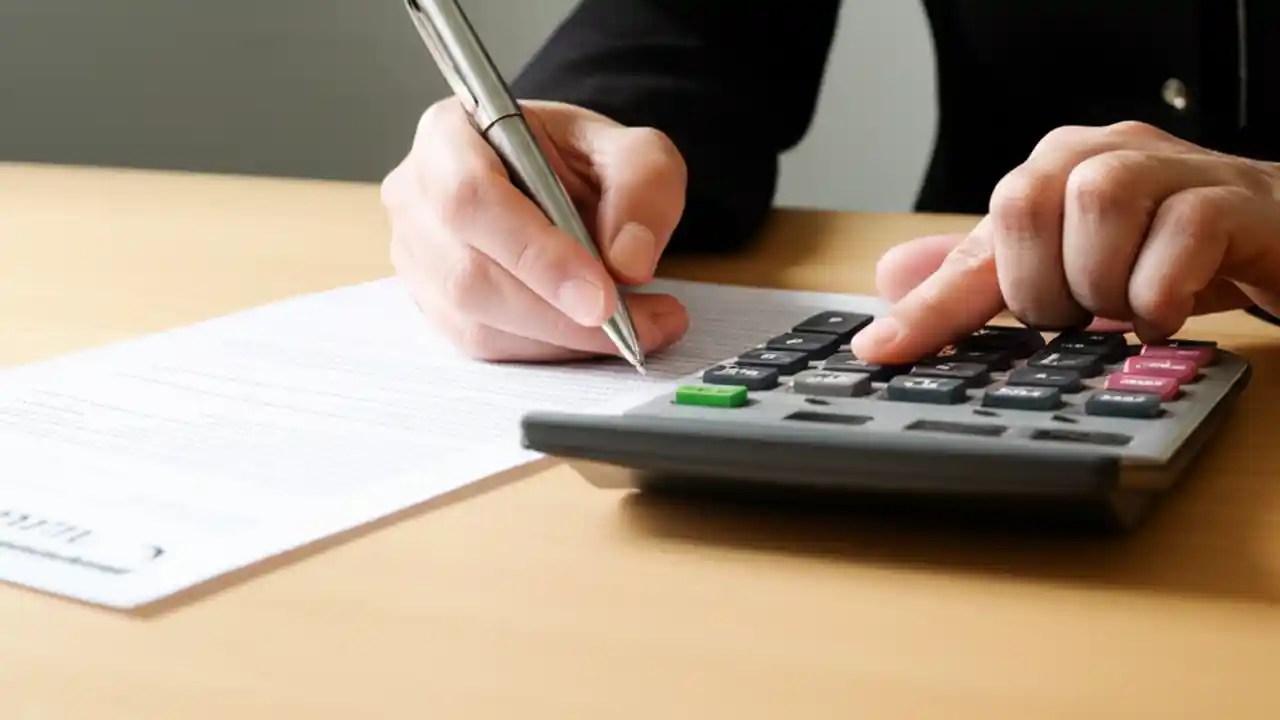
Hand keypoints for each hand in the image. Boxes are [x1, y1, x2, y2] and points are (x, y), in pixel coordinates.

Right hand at [381, 98, 689, 361]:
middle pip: (470, 275)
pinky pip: (486, 345)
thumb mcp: (634, 151)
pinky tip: (595, 335)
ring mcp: (417, 257)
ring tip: (637, 329)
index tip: (602, 297)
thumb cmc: (581, 159)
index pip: (472, 198)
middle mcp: (418, 196)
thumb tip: (629, 261)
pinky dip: (548, 350)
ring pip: (476, 321)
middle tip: (636, 326)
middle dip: (560, 314)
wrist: (556, 180)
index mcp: (450, 133)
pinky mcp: (434, 304)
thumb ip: (642, 189)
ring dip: (562, 339)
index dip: (536, 255)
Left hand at [852, 121, 1279, 363]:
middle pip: (1027, 201)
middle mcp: (1106, 153)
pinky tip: (1165, 315)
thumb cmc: (1160, 250)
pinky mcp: (1237, 201)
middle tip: (1077, 319)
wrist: (1272, 239)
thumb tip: (888, 280)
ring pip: (1101, 201)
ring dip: (1102, 283)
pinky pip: (1183, 233)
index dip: (932, 302)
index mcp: (1054, 168)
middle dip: (1042, 287)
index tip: (884, 352)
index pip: (977, 231)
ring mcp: (1174, 169)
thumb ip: (977, 276)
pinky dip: (1163, 291)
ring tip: (1123, 313)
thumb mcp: (1057, 266)